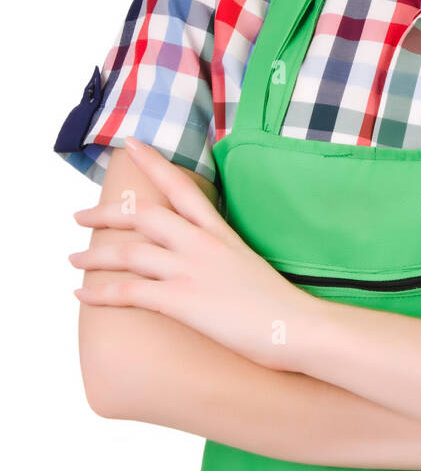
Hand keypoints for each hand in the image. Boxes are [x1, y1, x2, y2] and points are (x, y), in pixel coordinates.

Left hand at [69, 137, 316, 370]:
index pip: (181, 186)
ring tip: (72, 259)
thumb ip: (222, 254)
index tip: (128, 144)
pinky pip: (129, 291)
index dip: (152, 162)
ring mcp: (191, 270)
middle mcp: (202, 243)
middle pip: (143, 216)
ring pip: (129, 252)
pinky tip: (81, 293)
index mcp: (219, 231)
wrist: (298, 326)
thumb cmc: (280, 305)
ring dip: (94, 254)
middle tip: (80, 216)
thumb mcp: (248, 263)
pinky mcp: (183, 300)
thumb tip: (208, 259)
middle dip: (105, 213)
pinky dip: (100, 292)